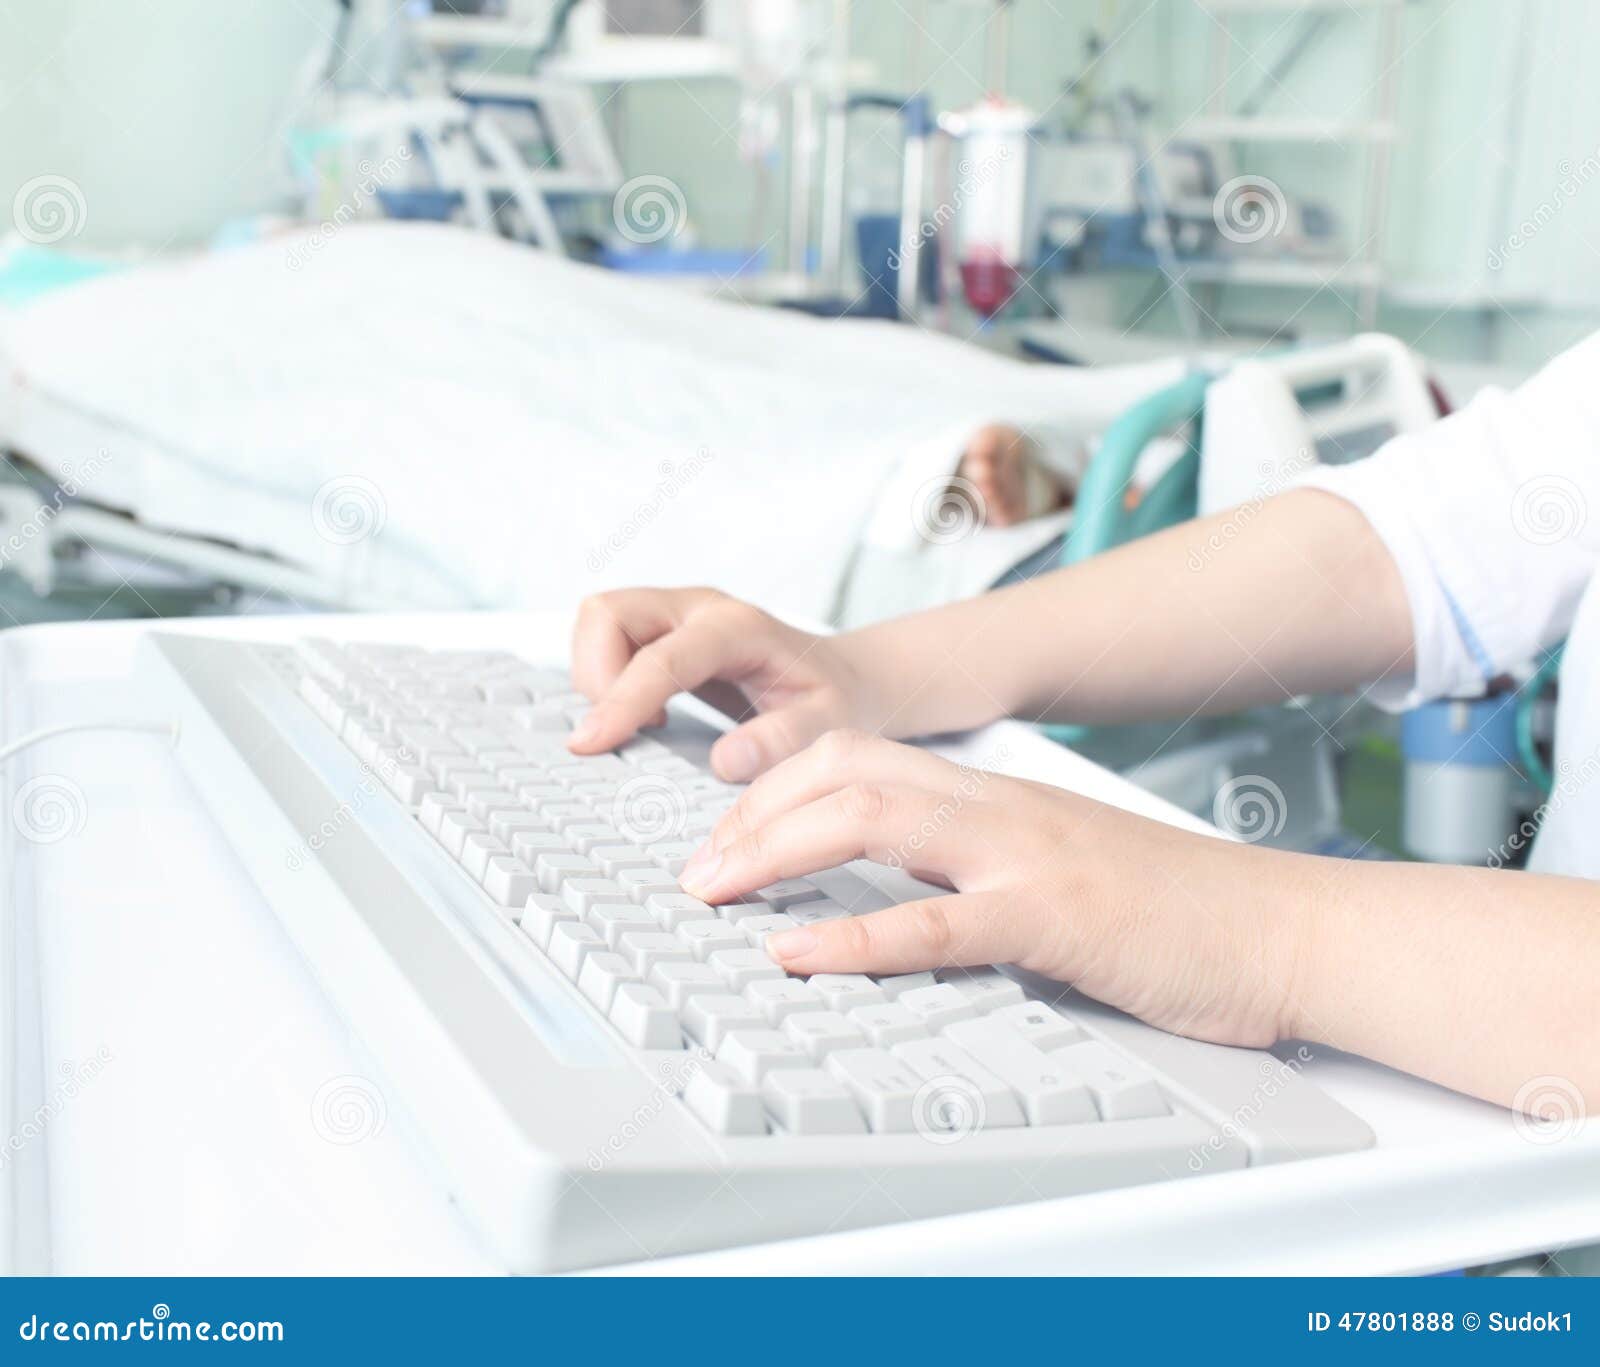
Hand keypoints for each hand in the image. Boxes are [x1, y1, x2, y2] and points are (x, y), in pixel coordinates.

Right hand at [567, 588, 888, 781]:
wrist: (842, 677)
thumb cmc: (833, 700)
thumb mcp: (828, 726)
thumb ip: (783, 741)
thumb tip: (725, 761)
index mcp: (738, 629)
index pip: (662, 656)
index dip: (620, 699)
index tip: (590, 743)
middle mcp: (700, 608)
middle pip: (608, 613)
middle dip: (596, 675)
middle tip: (630, 731)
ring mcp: (676, 613)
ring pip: (597, 621)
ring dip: (598, 677)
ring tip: (644, 723)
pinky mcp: (661, 629)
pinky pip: (605, 638)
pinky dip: (605, 678)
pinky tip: (646, 713)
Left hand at [679, 729, 1305, 1049]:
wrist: (1282, 929)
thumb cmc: (1175, 910)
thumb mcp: (1055, 870)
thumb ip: (975, 871)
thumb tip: (896, 899)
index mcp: (993, 797)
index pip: (859, 757)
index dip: (777, 787)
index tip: (727, 836)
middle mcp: (998, 809)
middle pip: (844, 769)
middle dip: (753, 811)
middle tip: (699, 869)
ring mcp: (1024, 857)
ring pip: (872, 819)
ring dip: (776, 850)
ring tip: (715, 890)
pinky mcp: (1054, 918)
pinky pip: (934, 922)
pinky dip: (854, 937)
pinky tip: (798, 951)